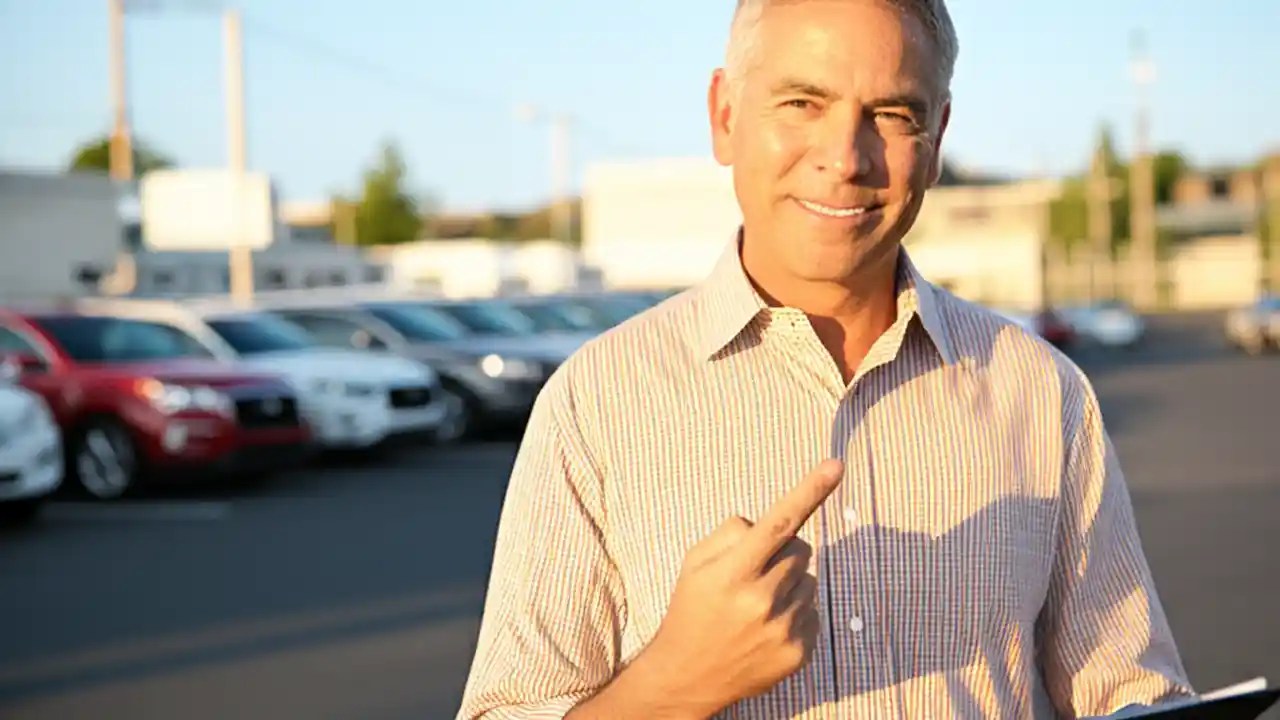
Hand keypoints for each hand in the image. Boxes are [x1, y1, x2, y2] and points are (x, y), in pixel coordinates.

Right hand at [640, 459, 844, 716]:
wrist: (686, 677)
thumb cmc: (692, 609)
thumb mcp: (695, 563)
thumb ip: (733, 533)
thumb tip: (778, 526)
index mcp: (732, 573)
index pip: (778, 522)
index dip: (810, 490)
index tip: (836, 465)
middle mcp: (760, 601)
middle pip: (800, 549)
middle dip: (781, 554)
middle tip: (751, 577)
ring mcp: (782, 630)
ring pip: (809, 580)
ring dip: (788, 585)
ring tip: (754, 609)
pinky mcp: (798, 653)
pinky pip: (813, 611)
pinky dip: (794, 614)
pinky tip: (765, 630)